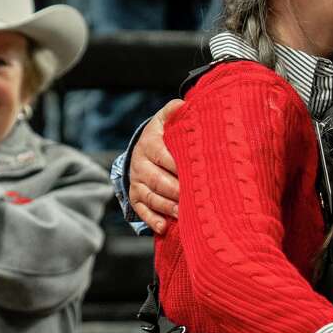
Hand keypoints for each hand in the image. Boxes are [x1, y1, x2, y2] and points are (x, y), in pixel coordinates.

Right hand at [128, 99, 182, 234]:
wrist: (143, 146)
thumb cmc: (163, 133)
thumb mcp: (166, 119)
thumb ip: (175, 111)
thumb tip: (186, 105)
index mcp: (149, 143)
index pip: (163, 156)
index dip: (178, 166)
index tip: (196, 173)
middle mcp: (140, 163)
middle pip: (157, 180)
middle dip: (175, 191)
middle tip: (194, 199)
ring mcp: (136, 181)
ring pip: (150, 196)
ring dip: (167, 207)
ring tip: (183, 213)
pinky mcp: (135, 195)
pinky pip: (141, 210)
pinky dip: (152, 220)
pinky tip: (164, 227)